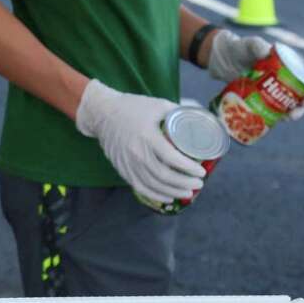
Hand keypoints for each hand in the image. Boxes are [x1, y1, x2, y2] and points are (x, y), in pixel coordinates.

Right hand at [75, 79, 204, 203]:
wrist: (102, 113)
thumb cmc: (132, 107)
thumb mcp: (157, 105)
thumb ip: (178, 113)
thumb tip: (199, 122)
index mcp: (147, 136)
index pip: (171, 158)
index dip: (188, 168)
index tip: (201, 171)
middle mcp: (137, 152)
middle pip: (164, 176)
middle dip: (185, 183)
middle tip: (199, 184)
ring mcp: (128, 163)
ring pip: (153, 185)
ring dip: (173, 192)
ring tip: (188, 193)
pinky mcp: (122, 169)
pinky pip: (140, 187)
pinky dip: (156, 195)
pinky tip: (168, 197)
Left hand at [208, 31, 303, 119]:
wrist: (223, 60)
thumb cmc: (240, 48)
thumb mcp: (249, 44)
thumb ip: (256, 45)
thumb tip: (266, 52)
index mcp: (288, 63)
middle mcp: (285, 78)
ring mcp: (275, 90)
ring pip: (292, 103)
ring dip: (297, 111)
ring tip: (293, 116)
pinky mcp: (264, 99)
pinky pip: (278, 110)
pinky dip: (282, 116)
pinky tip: (282, 120)